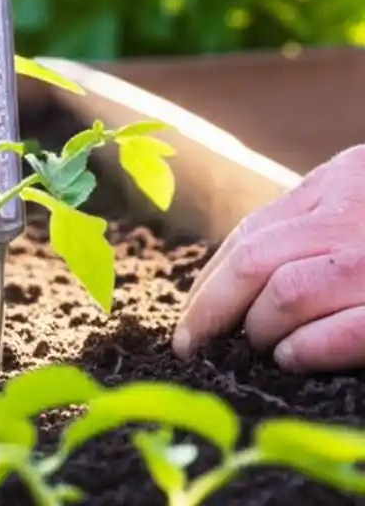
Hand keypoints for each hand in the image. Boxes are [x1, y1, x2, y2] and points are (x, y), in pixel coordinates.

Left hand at [173, 146, 364, 371]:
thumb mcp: (362, 202)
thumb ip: (315, 223)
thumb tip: (245, 282)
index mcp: (343, 178)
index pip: (252, 231)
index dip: (210, 281)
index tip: (188, 318)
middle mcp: (354, 213)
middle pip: (255, 260)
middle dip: (213, 310)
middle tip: (193, 345)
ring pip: (286, 293)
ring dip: (259, 329)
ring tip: (260, 349)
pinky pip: (343, 332)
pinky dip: (307, 349)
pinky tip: (293, 358)